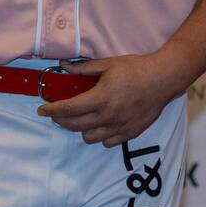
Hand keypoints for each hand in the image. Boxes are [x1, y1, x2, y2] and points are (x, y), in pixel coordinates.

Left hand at [37, 52, 187, 147]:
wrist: (163, 79)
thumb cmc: (136, 69)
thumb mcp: (108, 64)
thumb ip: (83, 68)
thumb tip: (63, 66)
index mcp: (100, 99)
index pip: (67, 110)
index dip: (51, 110)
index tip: (42, 109)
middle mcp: (107, 117)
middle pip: (74, 126)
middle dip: (60, 120)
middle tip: (57, 113)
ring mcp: (119, 127)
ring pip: (89, 137)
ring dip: (79, 129)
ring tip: (80, 118)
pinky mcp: (129, 133)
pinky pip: (106, 142)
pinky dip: (99, 136)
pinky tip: (100, 124)